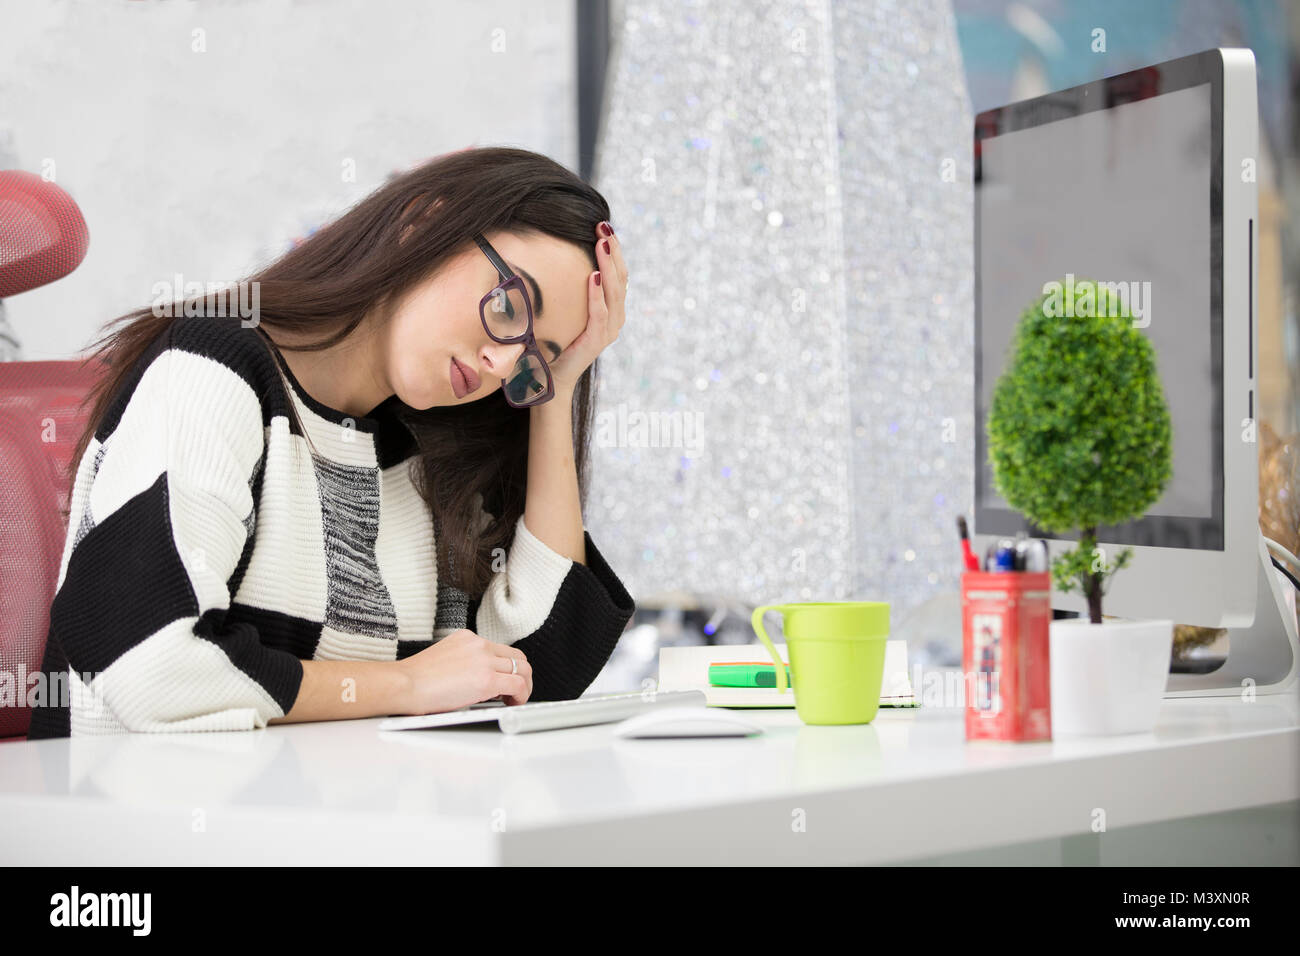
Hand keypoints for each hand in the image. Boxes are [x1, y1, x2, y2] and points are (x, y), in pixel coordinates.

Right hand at [396, 629, 532, 713]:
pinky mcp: (486, 679)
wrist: (404, 685)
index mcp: (466, 638)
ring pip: (522, 669)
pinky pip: (517, 684)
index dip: (508, 667)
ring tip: (516, 700)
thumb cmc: (415, 680)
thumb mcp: (444, 661)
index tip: (506, 680)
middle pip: (517, 656)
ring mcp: (483, 660)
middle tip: (516, 692)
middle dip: (522, 675)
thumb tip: (477, 682)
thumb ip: (464, 664)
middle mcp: (478, 644)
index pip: (500, 649)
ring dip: (524, 686)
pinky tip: (513, 704)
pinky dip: (521, 695)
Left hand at [544, 222, 626, 396]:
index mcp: (611, 308)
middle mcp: (615, 317)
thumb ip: (569, 289)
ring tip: (602, 242)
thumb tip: (553, 255)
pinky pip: (600, 314)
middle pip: (621, 278)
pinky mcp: (597, 341)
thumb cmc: (555, 341)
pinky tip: (594, 275)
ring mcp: (609, 330)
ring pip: (614, 292)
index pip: (618, 273)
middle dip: (613, 250)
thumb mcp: (565, 309)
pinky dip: (597, 294)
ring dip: (608, 265)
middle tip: (603, 226)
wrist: (551, 378)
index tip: (603, 225)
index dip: (614, 249)